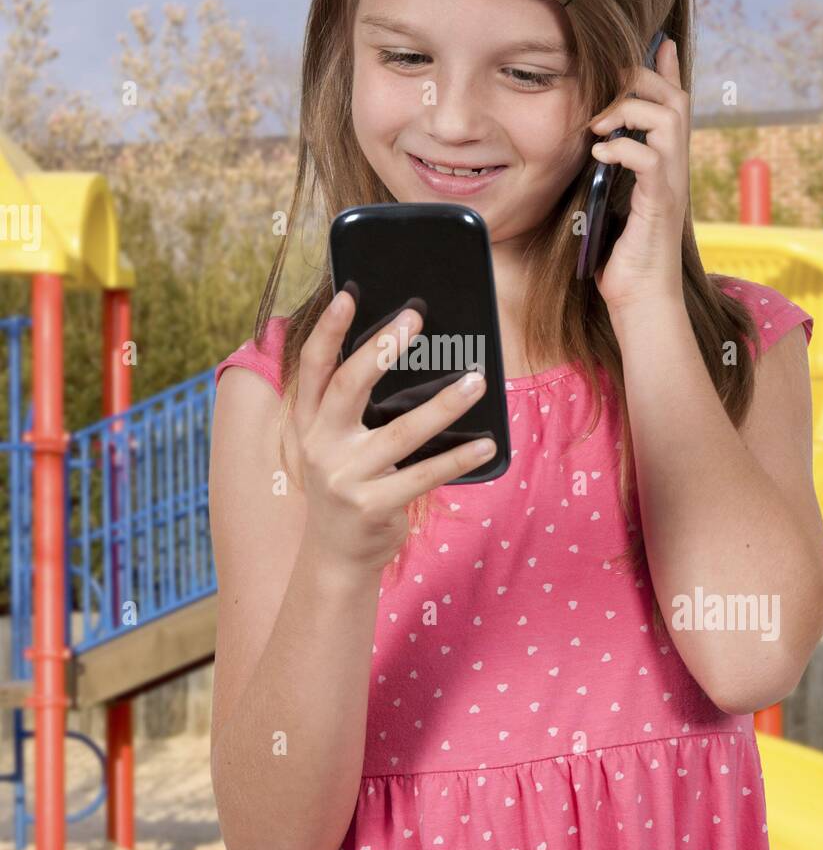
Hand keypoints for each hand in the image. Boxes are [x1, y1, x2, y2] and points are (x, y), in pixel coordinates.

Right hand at [288, 292, 495, 571]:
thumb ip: (349, 406)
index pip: (313, 367)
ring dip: (443, 404)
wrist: (335, 555)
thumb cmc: (346, 484)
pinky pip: (423, 477)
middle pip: (349, 387)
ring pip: (400, 432)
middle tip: (415, 318)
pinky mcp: (373, 507)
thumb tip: (396, 352)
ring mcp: (345, 478)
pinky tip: (485, 443)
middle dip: (382, 348)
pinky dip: (457, 458)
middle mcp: (320, 446)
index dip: (329, 330)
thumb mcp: (333, 444)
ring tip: (476, 381)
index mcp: (309, 423)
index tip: (350, 294)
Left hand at [587, 38, 688, 317]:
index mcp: (664, 163)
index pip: (674, 104)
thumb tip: (592, 146)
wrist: (641, 299)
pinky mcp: (661, 203)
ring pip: (668, 118)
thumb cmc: (623, 256)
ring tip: (598, 127)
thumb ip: (610, 171)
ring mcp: (671, 184)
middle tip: (604, 89)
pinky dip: (624, 149)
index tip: (657, 41)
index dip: (668, 70)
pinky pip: (651, 159)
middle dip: (639, 81)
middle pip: (675, 98)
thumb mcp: (612, 202)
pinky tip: (601, 156)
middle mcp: (675, 167)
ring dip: (629, 110)